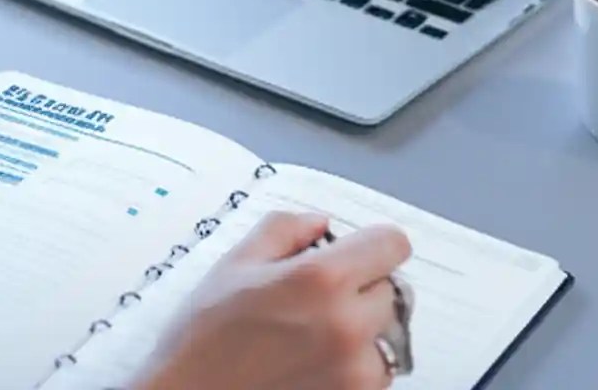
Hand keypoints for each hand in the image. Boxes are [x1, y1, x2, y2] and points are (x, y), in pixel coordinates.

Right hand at [132, 212, 411, 389]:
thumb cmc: (204, 336)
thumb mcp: (236, 262)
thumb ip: (286, 229)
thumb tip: (321, 224)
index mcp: (321, 279)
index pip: (393, 243)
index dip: (371, 245)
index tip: (352, 255)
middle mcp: (348, 326)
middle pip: (391, 289)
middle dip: (361, 288)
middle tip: (317, 301)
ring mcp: (357, 372)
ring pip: (387, 335)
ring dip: (362, 332)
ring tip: (311, 338)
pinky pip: (376, 373)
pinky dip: (354, 366)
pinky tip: (311, 364)